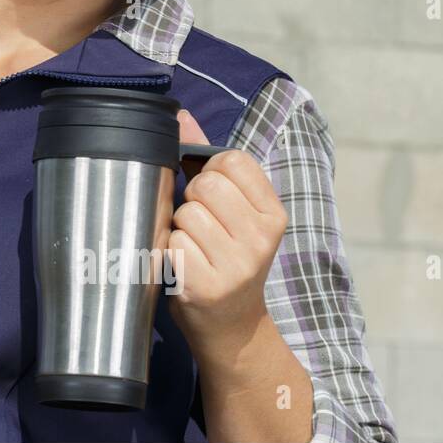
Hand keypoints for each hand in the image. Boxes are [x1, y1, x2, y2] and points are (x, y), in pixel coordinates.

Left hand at [162, 109, 287, 359]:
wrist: (232, 328)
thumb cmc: (225, 257)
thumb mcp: (232, 211)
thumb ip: (205, 160)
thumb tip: (180, 115)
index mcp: (274, 213)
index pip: (231, 160)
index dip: (208, 173)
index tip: (211, 197)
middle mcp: (262, 238)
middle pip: (204, 186)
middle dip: (190, 202)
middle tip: (199, 228)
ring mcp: (237, 265)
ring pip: (185, 214)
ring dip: (177, 229)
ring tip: (193, 249)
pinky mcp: (207, 287)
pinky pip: (171, 244)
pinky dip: (168, 253)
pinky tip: (183, 268)